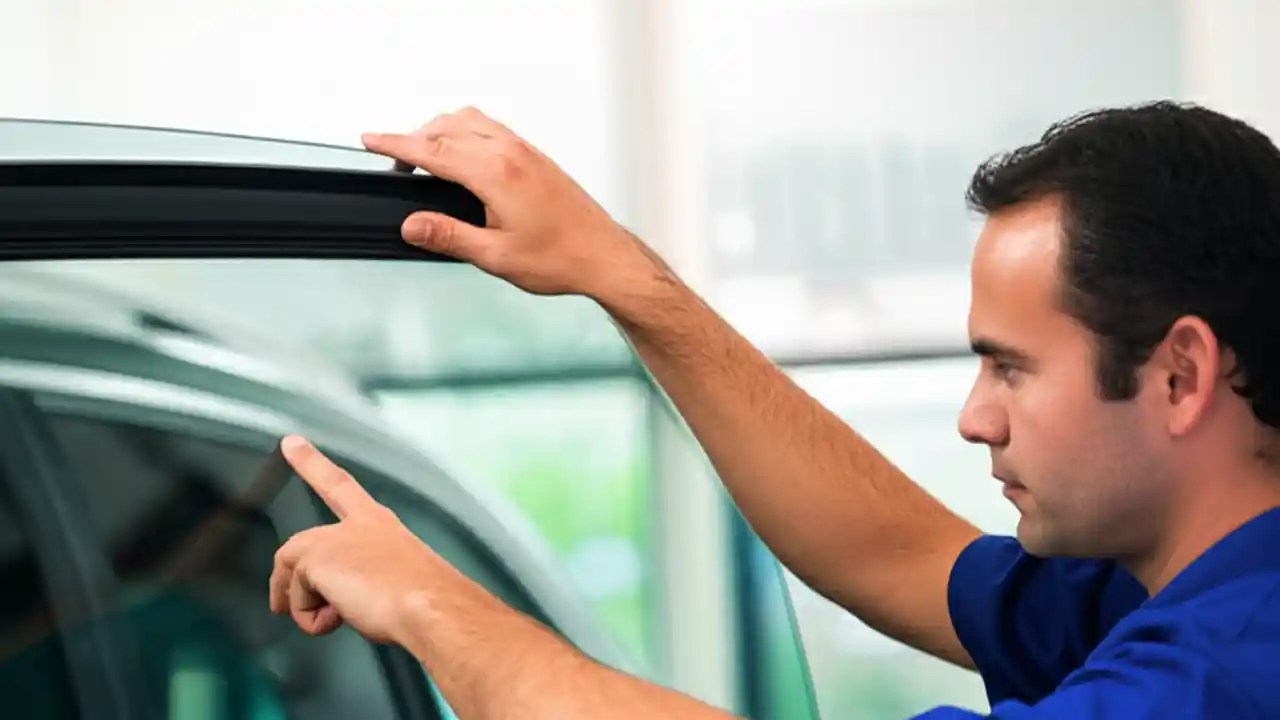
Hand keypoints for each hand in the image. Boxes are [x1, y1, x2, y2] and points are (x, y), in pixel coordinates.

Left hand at [268, 435, 444, 643]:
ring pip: (295, 577)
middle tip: (279, 608)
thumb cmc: (426, 599)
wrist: (430, 604)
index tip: (291, 442)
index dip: (312, 464)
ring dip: (306, 606)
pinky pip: (296, 600)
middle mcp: (354, 525)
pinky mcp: (316, 560)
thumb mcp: (397, 580)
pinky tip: (340, 619)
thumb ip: (368, 579)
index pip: (341, 486)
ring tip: (338, 622)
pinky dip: (312, 618)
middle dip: (281, 579)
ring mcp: (332, 540)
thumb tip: (346, 603)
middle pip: (301, 543)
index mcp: (378, 523)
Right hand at [361, 107, 668, 300]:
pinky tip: (462, 157)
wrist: (604, 256)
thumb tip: (411, 225)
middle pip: (447, 128)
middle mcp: (511, 153)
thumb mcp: (496, 256)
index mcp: (496, 174)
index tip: (370, 140)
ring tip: (424, 157)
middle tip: (394, 163)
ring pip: (470, 122)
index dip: (396, 145)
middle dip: (414, 139)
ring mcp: (526, 151)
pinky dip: (465, 133)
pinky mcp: (536, 157)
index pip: (433, 150)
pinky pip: (491, 129)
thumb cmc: (560, 259)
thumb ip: (449, 237)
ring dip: (441, 131)